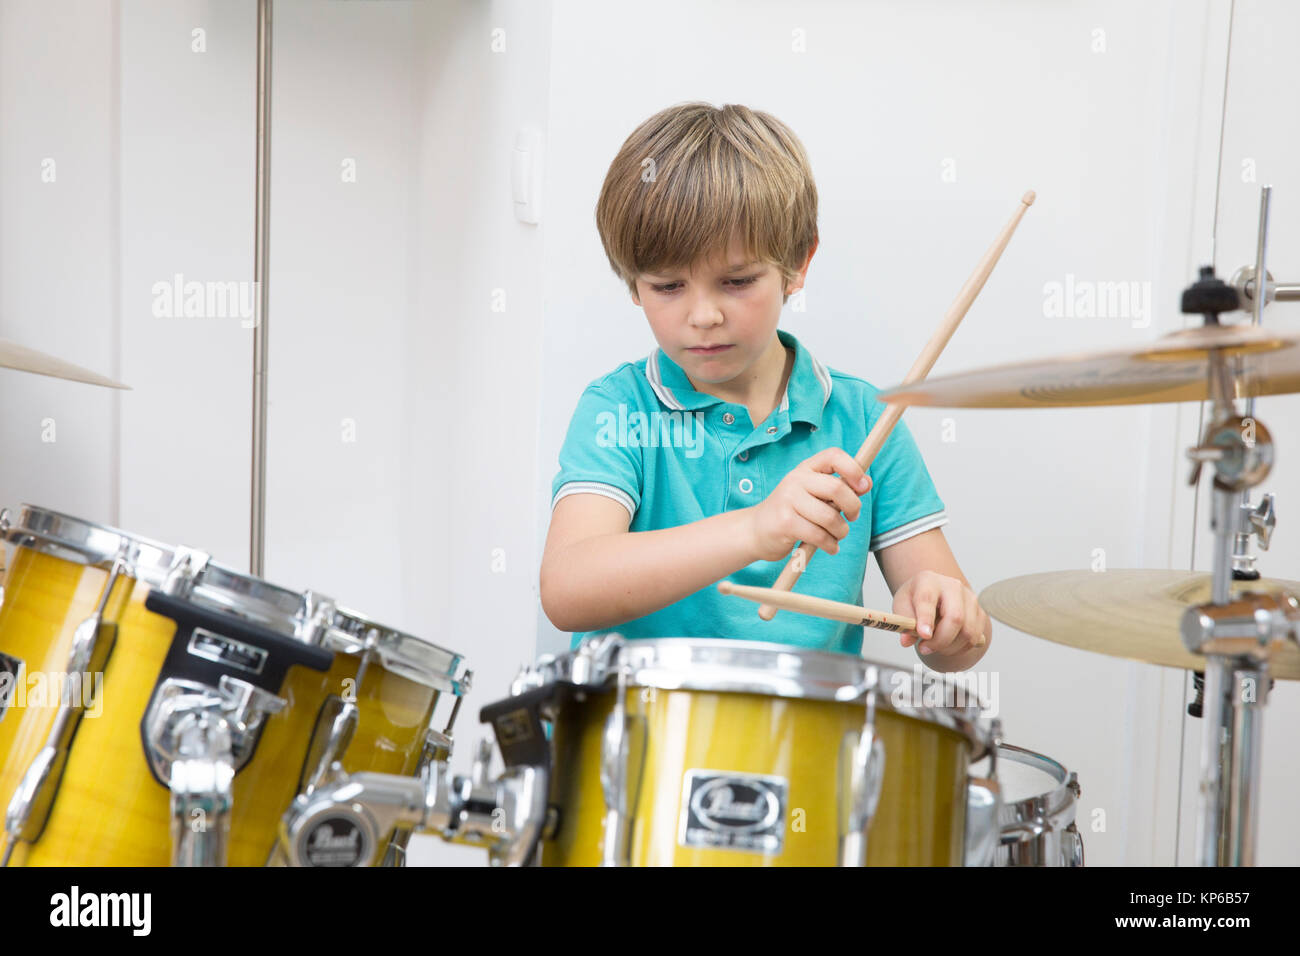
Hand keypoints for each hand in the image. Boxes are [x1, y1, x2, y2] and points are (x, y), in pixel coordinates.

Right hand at [746, 447, 871, 561]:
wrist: (755, 531)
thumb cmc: (791, 512)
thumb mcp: (812, 494)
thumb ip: (837, 488)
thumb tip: (866, 483)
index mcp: (805, 468)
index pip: (834, 456)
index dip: (854, 469)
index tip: (863, 486)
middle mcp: (795, 480)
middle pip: (837, 488)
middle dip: (853, 507)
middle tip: (852, 517)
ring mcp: (788, 500)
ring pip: (830, 517)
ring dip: (841, 531)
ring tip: (837, 536)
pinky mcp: (785, 523)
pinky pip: (819, 536)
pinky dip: (830, 545)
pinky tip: (829, 547)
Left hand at [892, 570, 987, 657]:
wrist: (933, 594)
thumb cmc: (916, 600)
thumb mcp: (902, 607)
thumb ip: (903, 623)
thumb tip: (906, 641)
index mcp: (928, 581)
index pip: (928, 599)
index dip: (926, 619)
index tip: (924, 635)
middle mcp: (953, 586)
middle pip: (955, 617)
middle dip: (940, 640)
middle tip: (924, 649)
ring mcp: (970, 599)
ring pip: (968, 632)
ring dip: (950, 648)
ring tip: (934, 647)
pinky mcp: (981, 613)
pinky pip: (975, 638)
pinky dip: (961, 649)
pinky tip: (947, 646)